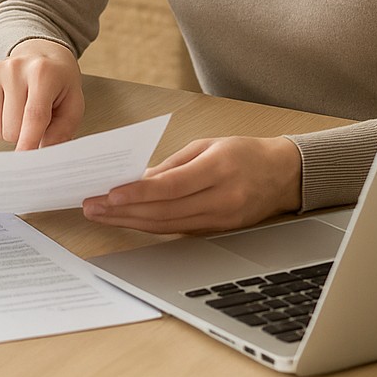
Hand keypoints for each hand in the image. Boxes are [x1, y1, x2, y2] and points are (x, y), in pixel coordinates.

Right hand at [0, 38, 84, 149]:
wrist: (39, 55)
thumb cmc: (57, 83)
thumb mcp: (72, 105)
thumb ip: (62, 131)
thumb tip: (43, 153)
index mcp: (43, 73)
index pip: (34, 115)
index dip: (29, 141)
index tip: (25, 160)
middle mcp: (14, 69)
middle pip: (11, 128)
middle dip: (23, 136)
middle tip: (33, 122)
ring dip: (7, 131)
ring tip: (19, 113)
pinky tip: (2, 110)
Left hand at [82, 136, 301, 233]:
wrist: (283, 175)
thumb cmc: (244, 153)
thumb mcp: (207, 146)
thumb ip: (172, 164)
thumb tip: (137, 179)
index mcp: (218, 170)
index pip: (171, 187)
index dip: (138, 193)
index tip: (110, 194)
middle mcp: (221, 199)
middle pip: (164, 211)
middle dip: (124, 211)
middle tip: (93, 206)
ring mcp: (220, 219)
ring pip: (167, 225)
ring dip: (131, 221)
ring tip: (102, 214)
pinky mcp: (218, 230)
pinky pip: (178, 230)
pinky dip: (150, 225)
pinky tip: (129, 219)